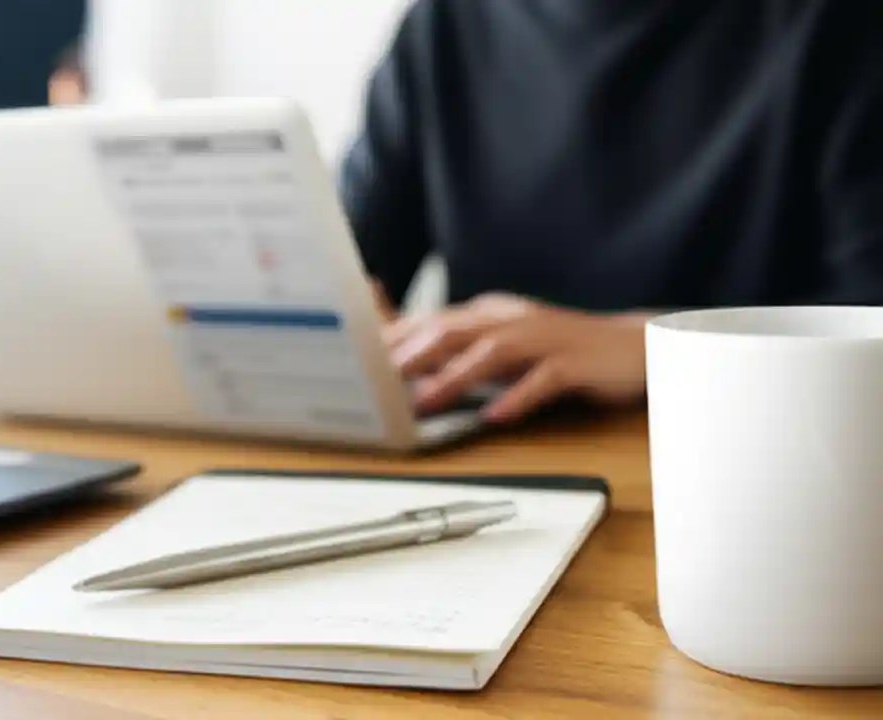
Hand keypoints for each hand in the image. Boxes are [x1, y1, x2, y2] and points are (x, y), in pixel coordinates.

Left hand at [385, 293, 648, 422]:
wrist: (636, 346)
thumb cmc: (559, 350)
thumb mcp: (503, 345)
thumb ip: (458, 352)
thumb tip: (406, 369)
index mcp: (489, 315)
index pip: (431, 322)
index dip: (394, 340)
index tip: (358, 361)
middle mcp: (511, 320)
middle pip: (454, 329)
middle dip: (412, 354)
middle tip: (378, 381)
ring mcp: (544, 339)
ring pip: (493, 351)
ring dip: (455, 376)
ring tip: (425, 401)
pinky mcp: (574, 363)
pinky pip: (543, 379)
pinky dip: (517, 397)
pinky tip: (494, 416)